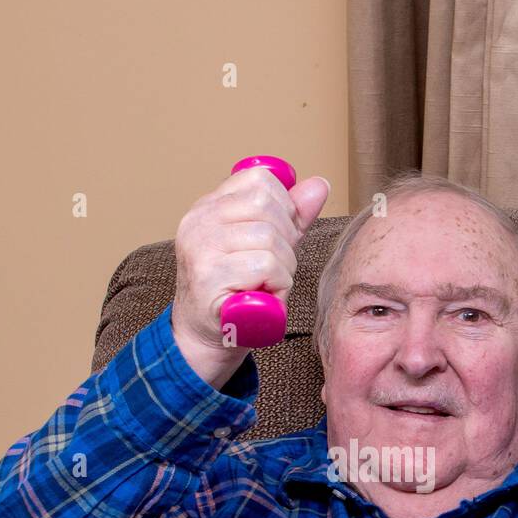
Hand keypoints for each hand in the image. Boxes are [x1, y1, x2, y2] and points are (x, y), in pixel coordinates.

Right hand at [172, 168, 330, 376]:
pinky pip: (265, 265)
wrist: (206, 336)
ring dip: (283, 267)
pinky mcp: (208, 276)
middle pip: (266, 206)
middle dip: (286, 239)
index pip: (259, 180)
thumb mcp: (265, 246)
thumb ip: (292, 216)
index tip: (280, 234)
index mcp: (208, 206)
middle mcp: (198, 221)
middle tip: (276, 267)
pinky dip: (277, 284)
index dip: (283, 206)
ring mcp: (200, 248)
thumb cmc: (236, 290)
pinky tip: (265, 296)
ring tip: (269, 284)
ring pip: (268, 237)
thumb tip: (319, 185)